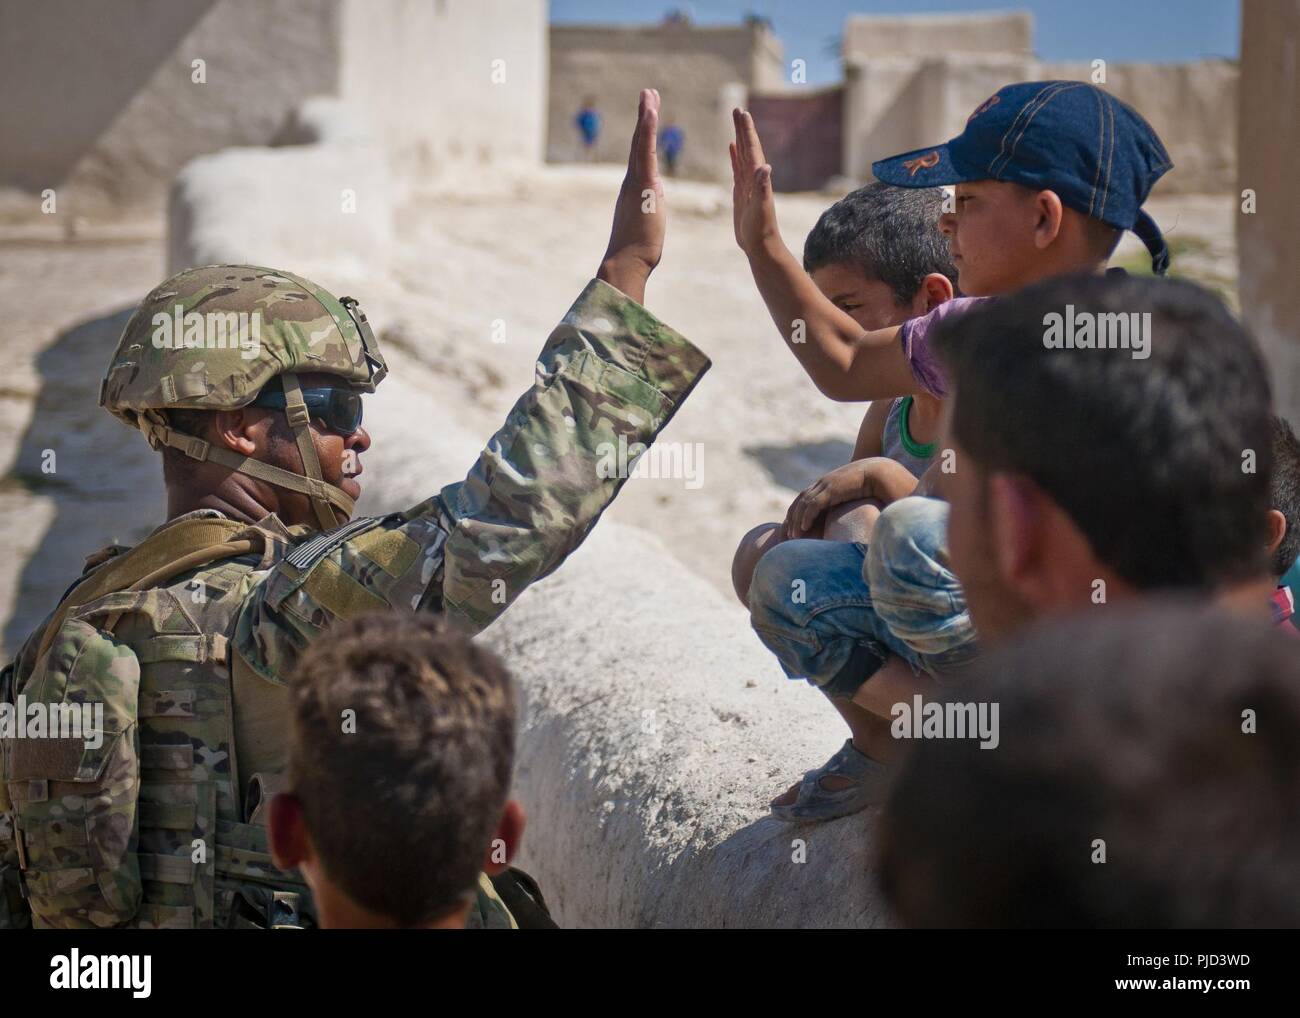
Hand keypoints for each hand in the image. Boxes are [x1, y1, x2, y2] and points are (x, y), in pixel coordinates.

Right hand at [598, 89, 664, 304]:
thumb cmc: (637, 251)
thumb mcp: (648, 222)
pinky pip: (645, 153)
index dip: (644, 134)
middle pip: (638, 143)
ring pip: (639, 143)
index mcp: (635, 190)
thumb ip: (650, 205)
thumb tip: (653, 196)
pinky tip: (650, 113)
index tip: (649, 114)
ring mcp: (635, 182)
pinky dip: (646, 131)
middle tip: (648, 92)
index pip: (641, 156)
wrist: (627, 262)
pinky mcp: (642, 185)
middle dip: (644, 116)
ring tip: (649, 93)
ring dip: (645, 116)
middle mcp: (631, 181)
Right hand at [730, 108, 780, 255]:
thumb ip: (762, 187)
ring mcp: (747, 184)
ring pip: (741, 155)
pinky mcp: (741, 192)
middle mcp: (753, 177)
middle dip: (742, 128)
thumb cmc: (761, 228)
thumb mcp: (761, 207)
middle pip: (746, 147)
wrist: (760, 245)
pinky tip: (731, 148)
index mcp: (757, 177)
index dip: (746, 131)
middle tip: (736, 110)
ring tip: (735, 122)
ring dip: (739, 138)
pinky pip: (736, 168)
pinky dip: (734, 156)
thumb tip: (765, 167)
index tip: (741, 113)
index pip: (751, 148)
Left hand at [782, 461, 870, 537]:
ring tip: (794, 537)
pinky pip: (814, 504)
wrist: (879, 473)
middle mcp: (822, 483)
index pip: (803, 499)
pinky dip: (807, 516)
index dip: (795, 514)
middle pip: (799, 502)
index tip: (792, 529)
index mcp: (825, 484)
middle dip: (791, 519)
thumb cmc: (870, 486)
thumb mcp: (851, 496)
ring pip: (803, 504)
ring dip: (796, 521)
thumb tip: (844, 521)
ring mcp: (826, 484)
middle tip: (788, 536)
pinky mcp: (832, 488)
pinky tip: (804, 528)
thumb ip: (843, 504)